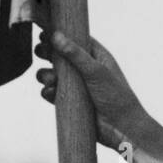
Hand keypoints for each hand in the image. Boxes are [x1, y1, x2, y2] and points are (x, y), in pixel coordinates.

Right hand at [34, 30, 144, 150]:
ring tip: (50, 80)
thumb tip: (56, 36)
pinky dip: (48, 92)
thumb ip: (76, 54)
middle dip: (48, 54)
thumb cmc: (116, 96)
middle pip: (60, 56)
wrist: (121, 128)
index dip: (59, 36)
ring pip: (53, 75)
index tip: (44, 34)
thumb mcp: (96, 71)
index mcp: (95, 56)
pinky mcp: (71, 101)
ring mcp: (77, 85)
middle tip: (41, 53)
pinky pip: (53, 93)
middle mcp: (84, 69)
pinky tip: (50, 93)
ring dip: (46, 75)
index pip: (74, 40)